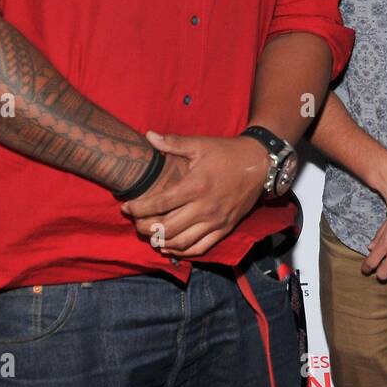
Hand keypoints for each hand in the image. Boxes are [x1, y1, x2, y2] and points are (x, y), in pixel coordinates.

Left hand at [120, 131, 269, 258]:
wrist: (260, 164)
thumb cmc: (227, 153)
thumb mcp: (200, 144)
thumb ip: (173, 143)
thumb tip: (148, 135)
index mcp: (196, 186)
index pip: (160, 204)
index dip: (139, 209)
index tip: (126, 208)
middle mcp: (205, 207)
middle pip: (167, 227)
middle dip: (145, 228)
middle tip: (135, 223)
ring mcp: (216, 221)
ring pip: (181, 242)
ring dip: (161, 241)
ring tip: (150, 235)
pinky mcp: (225, 228)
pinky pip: (200, 247)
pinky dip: (181, 251)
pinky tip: (169, 246)